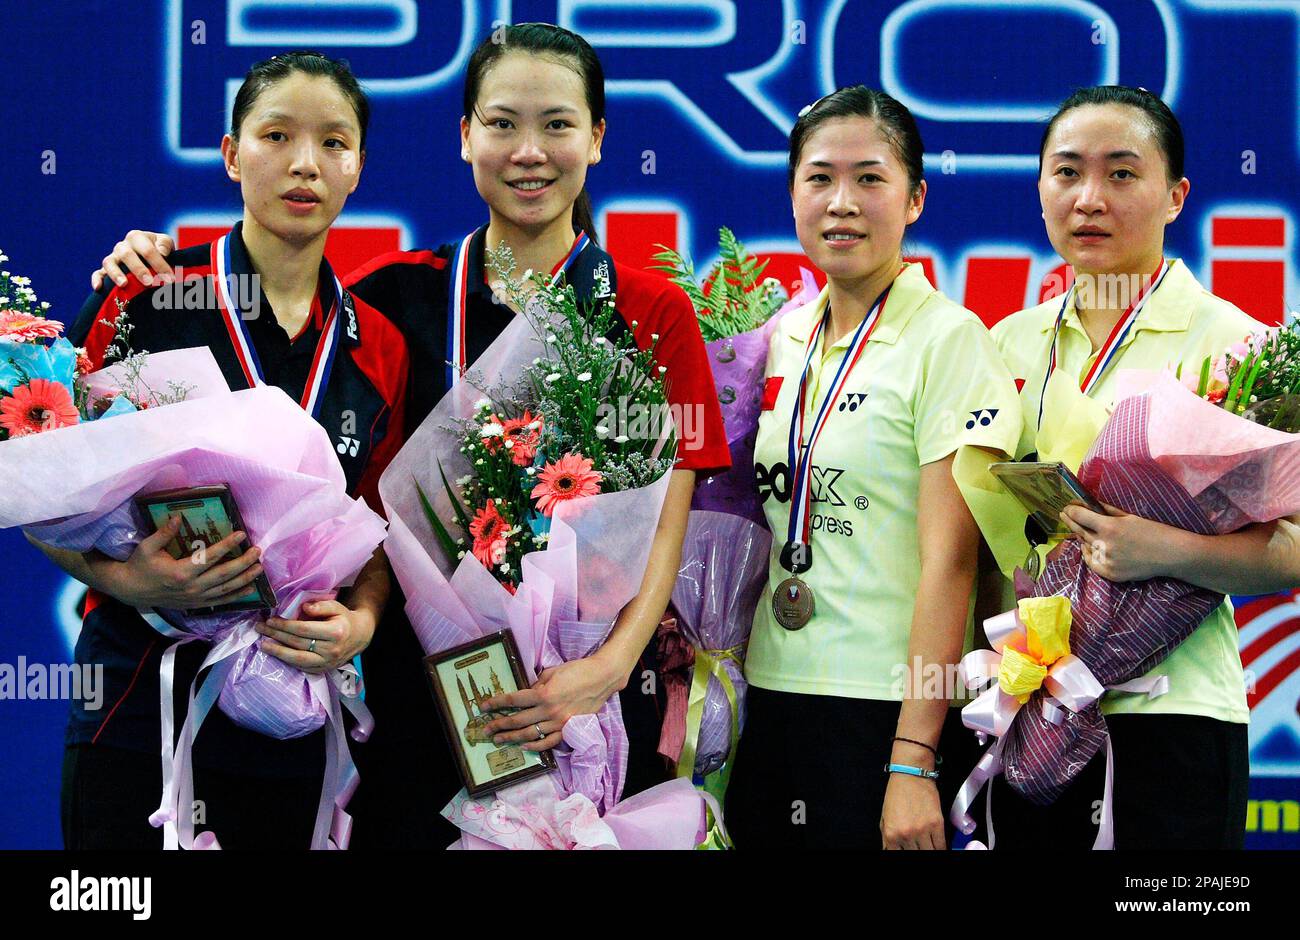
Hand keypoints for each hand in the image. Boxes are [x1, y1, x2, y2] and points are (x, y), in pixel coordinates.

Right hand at [92, 230, 174, 290]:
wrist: (149, 255)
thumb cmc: (159, 249)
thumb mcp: (165, 242)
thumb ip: (165, 244)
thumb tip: (162, 252)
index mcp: (137, 237)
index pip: (148, 250)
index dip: (159, 264)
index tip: (170, 278)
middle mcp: (122, 246)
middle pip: (127, 255)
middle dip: (139, 269)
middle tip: (150, 282)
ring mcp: (113, 258)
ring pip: (109, 262)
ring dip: (116, 273)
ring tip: (124, 285)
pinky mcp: (105, 270)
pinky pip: (97, 273)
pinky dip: (96, 280)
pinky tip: (98, 288)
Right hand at [93, 514, 263, 609]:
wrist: (130, 591)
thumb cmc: (140, 566)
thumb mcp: (147, 547)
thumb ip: (164, 533)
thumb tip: (178, 517)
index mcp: (181, 572)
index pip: (210, 557)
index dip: (227, 545)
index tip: (241, 534)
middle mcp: (191, 587)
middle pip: (224, 575)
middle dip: (243, 563)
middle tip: (258, 551)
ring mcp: (196, 598)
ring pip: (226, 589)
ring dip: (245, 579)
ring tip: (259, 568)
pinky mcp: (197, 604)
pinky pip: (221, 601)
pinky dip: (237, 595)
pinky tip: (251, 589)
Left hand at [255, 599, 376, 673]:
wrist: (359, 636)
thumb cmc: (344, 618)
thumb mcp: (336, 606)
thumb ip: (320, 605)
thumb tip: (302, 607)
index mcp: (336, 632)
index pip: (304, 630)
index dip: (285, 625)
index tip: (270, 620)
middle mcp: (332, 650)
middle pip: (298, 643)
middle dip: (276, 636)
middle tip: (261, 628)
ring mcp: (328, 663)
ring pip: (297, 659)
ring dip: (277, 652)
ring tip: (263, 644)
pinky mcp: (323, 670)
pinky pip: (301, 667)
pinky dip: (287, 660)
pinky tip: (276, 652)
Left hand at [480, 651, 626, 751]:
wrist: (602, 678)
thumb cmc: (577, 670)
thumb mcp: (552, 672)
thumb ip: (536, 684)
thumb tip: (525, 693)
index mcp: (543, 694)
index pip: (513, 701)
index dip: (496, 704)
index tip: (483, 707)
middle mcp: (548, 711)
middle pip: (517, 720)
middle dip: (499, 725)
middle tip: (486, 729)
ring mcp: (559, 722)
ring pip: (530, 734)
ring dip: (512, 738)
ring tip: (499, 740)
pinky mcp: (568, 729)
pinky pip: (549, 742)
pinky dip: (535, 746)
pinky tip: (524, 746)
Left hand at [880, 739, 945, 848]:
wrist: (911, 775)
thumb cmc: (896, 794)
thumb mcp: (885, 818)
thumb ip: (888, 838)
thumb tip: (892, 850)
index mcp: (891, 834)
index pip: (898, 855)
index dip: (903, 854)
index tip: (908, 850)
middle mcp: (907, 834)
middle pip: (915, 855)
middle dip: (916, 852)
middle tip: (918, 846)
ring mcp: (923, 830)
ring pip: (930, 852)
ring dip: (929, 850)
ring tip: (928, 846)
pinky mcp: (937, 825)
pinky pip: (942, 845)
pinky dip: (941, 847)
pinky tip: (938, 846)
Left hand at [1059, 503, 1175, 582]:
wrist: (1171, 555)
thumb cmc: (1153, 531)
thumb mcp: (1129, 517)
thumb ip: (1107, 512)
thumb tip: (1089, 504)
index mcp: (1110, 527)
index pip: (1081, 516)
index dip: (1072, 510)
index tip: (1067, 507)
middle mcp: (1105, 545)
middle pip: (1079, 531)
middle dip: (1070, 521)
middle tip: (1063, 514)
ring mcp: (1107, 561)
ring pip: (1086, 546)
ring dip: (1081, 537)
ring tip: (1078, 529)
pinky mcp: (1111, 574)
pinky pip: (1092, 563)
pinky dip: (1087, 554)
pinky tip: (1085, 547)